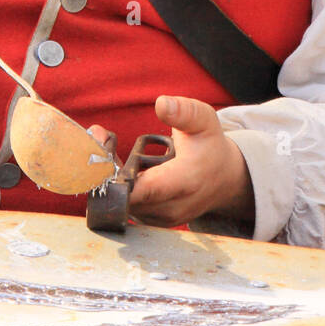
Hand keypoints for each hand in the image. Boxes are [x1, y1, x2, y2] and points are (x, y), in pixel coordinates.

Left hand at [89, 95, 254, 227]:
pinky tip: (119, 164)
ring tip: (109, 147)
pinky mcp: (153, 221)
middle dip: (107, 168)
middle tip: (100, 137)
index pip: (148, 190)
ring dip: (109, 177)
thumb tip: (161, 104)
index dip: (120, 180)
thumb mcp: (203, 120)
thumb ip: (184, 111)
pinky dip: (116, 186)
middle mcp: (173, 206)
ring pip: (122, 202)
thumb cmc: (209, 145)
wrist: (223, 178)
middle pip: (126, 196)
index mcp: (187, 180)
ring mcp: (162, 217)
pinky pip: (126, 206)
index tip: (103, 161)